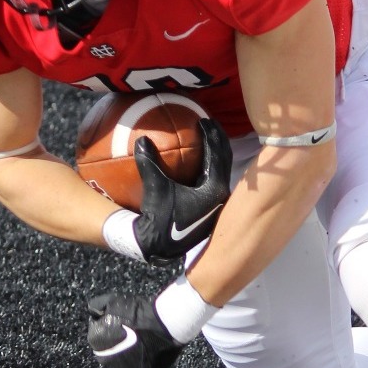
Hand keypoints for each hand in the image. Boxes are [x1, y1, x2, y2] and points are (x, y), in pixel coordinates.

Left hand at [86, 292, 184, 367]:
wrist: (164, 324)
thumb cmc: (138, 312)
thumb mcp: (112, 301)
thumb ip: (96, 306)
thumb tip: (93, 313)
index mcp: (95, 342)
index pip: (99, 336)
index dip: (113, 328)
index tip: (125, 324)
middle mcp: (105, 361)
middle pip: (110, 353)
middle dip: (119, 345)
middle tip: (135, 335)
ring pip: (122, 367)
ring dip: (129, 359)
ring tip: (144, 345)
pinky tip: (149, 357)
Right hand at [131, 118, 231, 264]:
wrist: (162, 248)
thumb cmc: (161, 219)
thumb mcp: (155, 188)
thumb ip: (150, 163)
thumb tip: (142, 140)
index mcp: (214, 189)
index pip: (218, 154)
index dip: (212, 134)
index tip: (204, 120)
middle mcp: (221, 196)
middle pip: (225, 160)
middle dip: (218, 141)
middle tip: (210, 125)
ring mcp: (217, 205)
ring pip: (221, 172)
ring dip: (215, 156)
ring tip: (206, 141)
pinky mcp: (209, 211)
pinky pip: (212, 182)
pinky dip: (207, 169)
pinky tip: (194, 166)